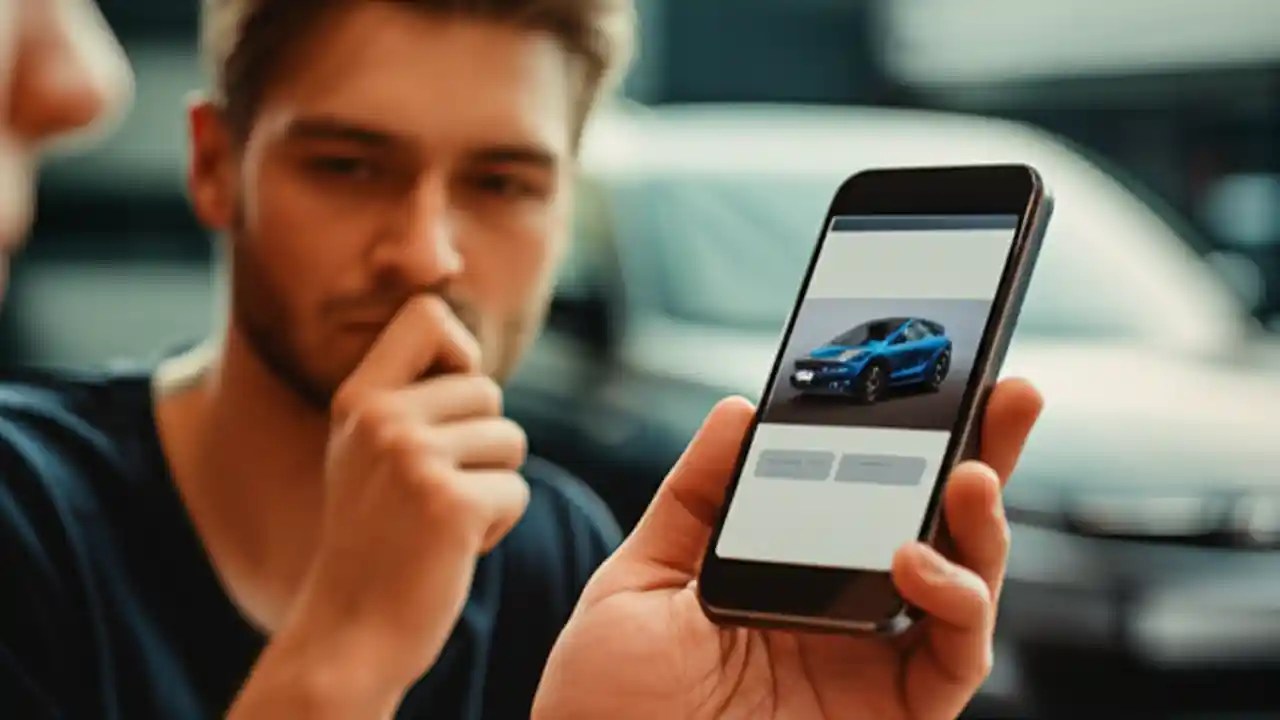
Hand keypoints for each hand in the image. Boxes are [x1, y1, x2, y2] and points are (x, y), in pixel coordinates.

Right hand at [229, 296, 529, 717]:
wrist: (349, 633)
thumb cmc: (375, 540)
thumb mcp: (368, 452)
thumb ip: (408, 399)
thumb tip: (470, 352)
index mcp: (358, 397)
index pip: (429, 314)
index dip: (459, 352)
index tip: (449, 406)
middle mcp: (380, 417)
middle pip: (487, 390)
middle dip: (482, 444)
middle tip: (433, 494)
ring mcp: (412, 458)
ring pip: (510, 440)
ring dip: (492, 485)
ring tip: (438, 521)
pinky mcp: (449, 503)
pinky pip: (516, 490)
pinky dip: (497, 524)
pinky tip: (451, 549)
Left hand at [533, 379, 1042, 719]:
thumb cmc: (610, 696)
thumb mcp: (640, 578)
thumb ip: (695, 498)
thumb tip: (738, 408)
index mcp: (792, 570)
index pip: (865, 494)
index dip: (905, 440)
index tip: (927, 372)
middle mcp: (847, 611)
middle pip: (935, 527)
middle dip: (983, 456)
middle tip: (1010, 390)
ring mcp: (876, 663)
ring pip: (968, 584)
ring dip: (983, 524)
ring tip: (970, 474)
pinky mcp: (897, 714)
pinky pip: (957, 657)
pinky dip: (956, 603)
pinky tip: (915, 561)